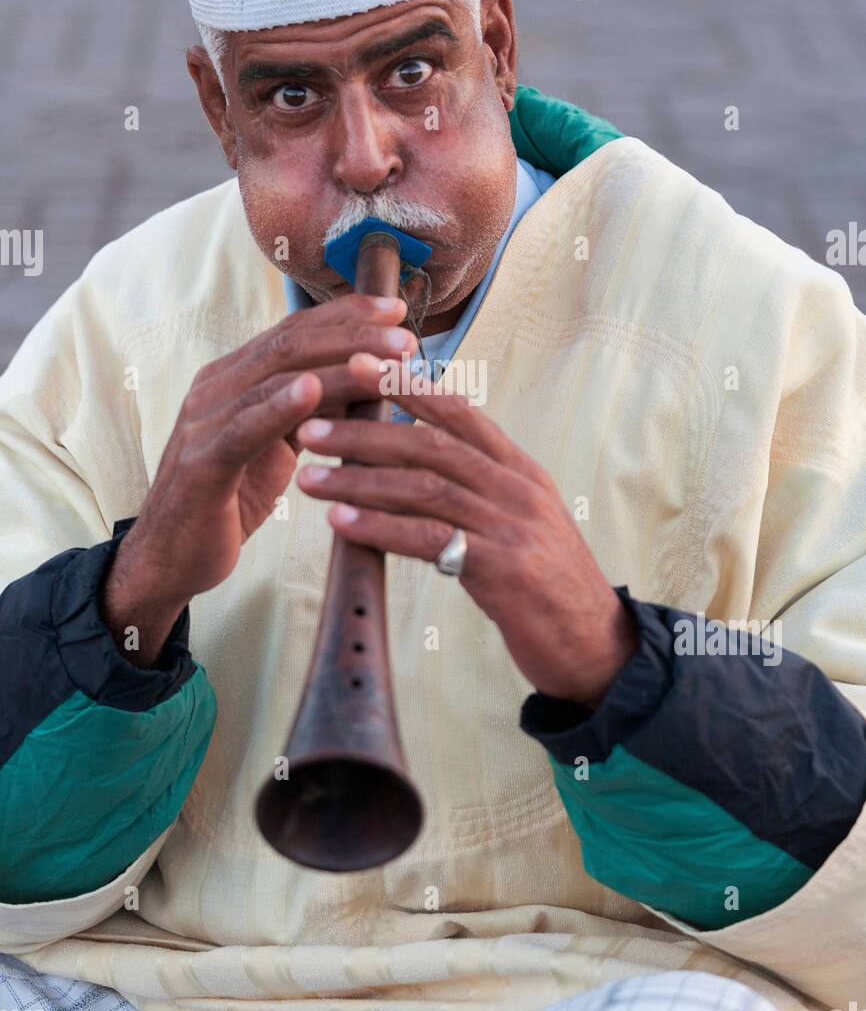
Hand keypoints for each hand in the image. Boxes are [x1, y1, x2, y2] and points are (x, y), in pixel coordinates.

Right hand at [101, 296, 416, 664]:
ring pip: (276, 379)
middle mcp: (215, 388)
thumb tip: (366, 380)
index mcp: (233, 378)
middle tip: (405, 338)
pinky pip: (244, 428)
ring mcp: (203, 422)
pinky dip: (280, 407)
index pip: (294, 331)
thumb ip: (311, 412)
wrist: (170, 558)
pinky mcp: (201, 463)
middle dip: (352, 335)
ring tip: (383, 362)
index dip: (345, 316)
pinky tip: (313, 391)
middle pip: (290, 344)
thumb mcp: (278, 447)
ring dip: (338, 368)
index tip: (396, 311)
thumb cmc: (229, 499)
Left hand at [294, 353, 638, 706]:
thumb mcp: (519, 523)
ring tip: (309, 478)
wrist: (596, 645)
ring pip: (424, 487)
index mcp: (520, 471)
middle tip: (309, 425)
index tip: (356, 364)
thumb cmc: (547, 586)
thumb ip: (478, 490)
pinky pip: (429, 540)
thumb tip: (418, 465)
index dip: (405, 385)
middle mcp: (517, 489)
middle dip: (365, 431)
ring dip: (359, 480)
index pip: (458, 412)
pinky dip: (380, 527)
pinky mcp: (503, 570)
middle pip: (431, 444)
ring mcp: (512, 527)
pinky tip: (340, 523)